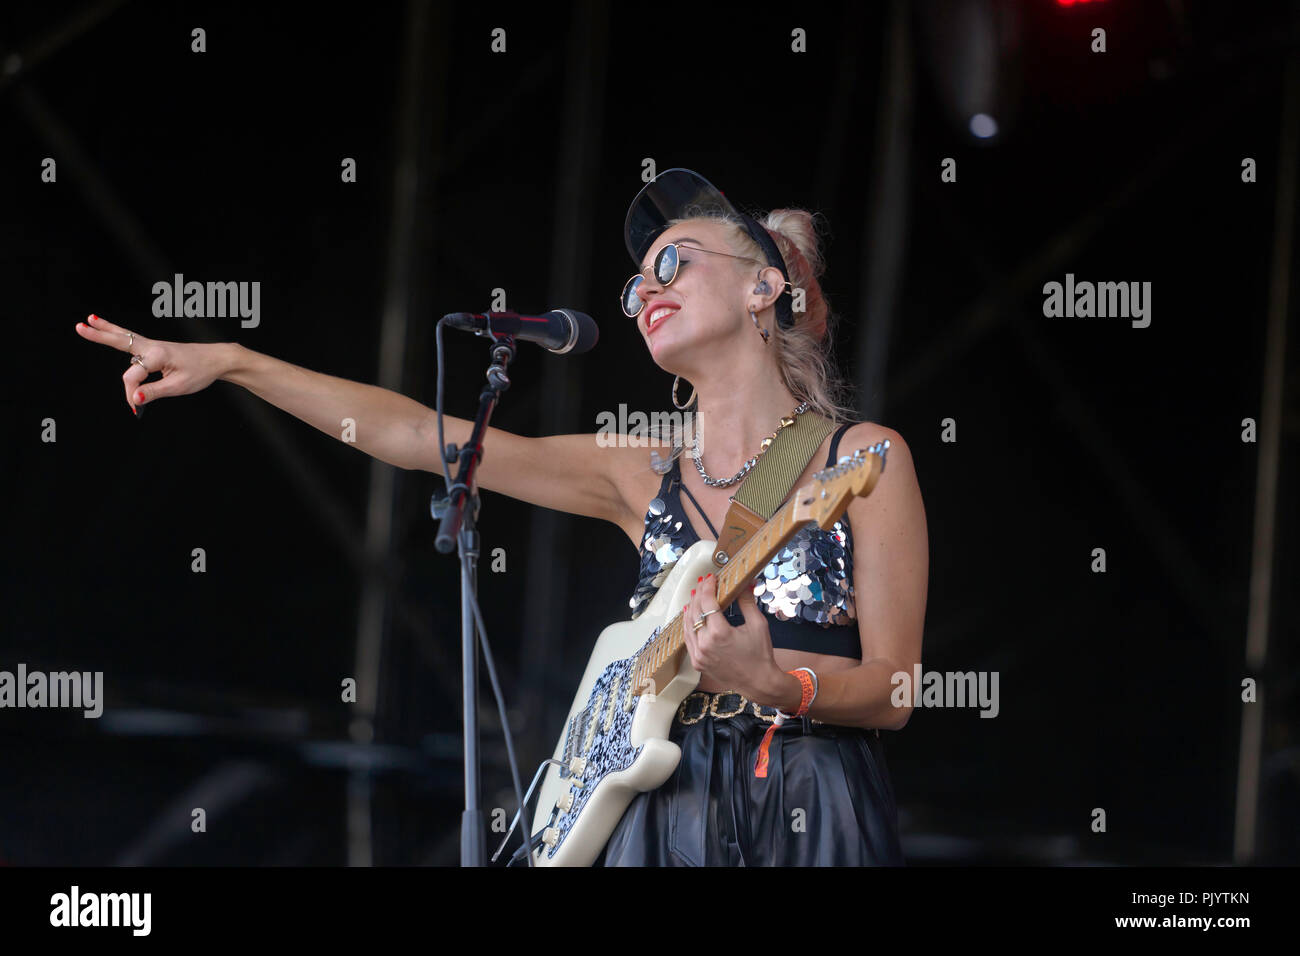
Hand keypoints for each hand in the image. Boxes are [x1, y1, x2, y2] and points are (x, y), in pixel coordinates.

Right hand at [75, 314, 227, 412]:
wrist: (216, 359)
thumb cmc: (200, 372)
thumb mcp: (179, 387)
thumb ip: (155, 392)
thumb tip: (135, 399)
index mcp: (158, 355)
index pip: (133, 376)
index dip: (132, 394)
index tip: (136, 408)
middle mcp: (152, 346)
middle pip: (121, 340)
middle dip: (99, 335)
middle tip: (79, 327)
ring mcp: (152, 345)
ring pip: (124, 336)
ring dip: (105, 330)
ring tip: (87, 321)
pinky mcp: (154, 348)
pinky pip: (131, 340)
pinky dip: (118, 334)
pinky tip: (108, 329)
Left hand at [681, 573, 784, 702]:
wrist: (759, 682)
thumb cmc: (761, 655)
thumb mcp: (758, 625)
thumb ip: (747, 602)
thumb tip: (745, 584)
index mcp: (720, 633)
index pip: (707, 603)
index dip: (708, 588)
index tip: (710, 578)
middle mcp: (705, 644)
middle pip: (695, 612)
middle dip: (699, 594)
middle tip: (703, 583)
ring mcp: (699, 655)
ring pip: (688, 625)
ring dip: (691, 608)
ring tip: (695, 595)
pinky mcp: (697, 662)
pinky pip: (688, 639)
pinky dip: (688, 625)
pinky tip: (690, 615)